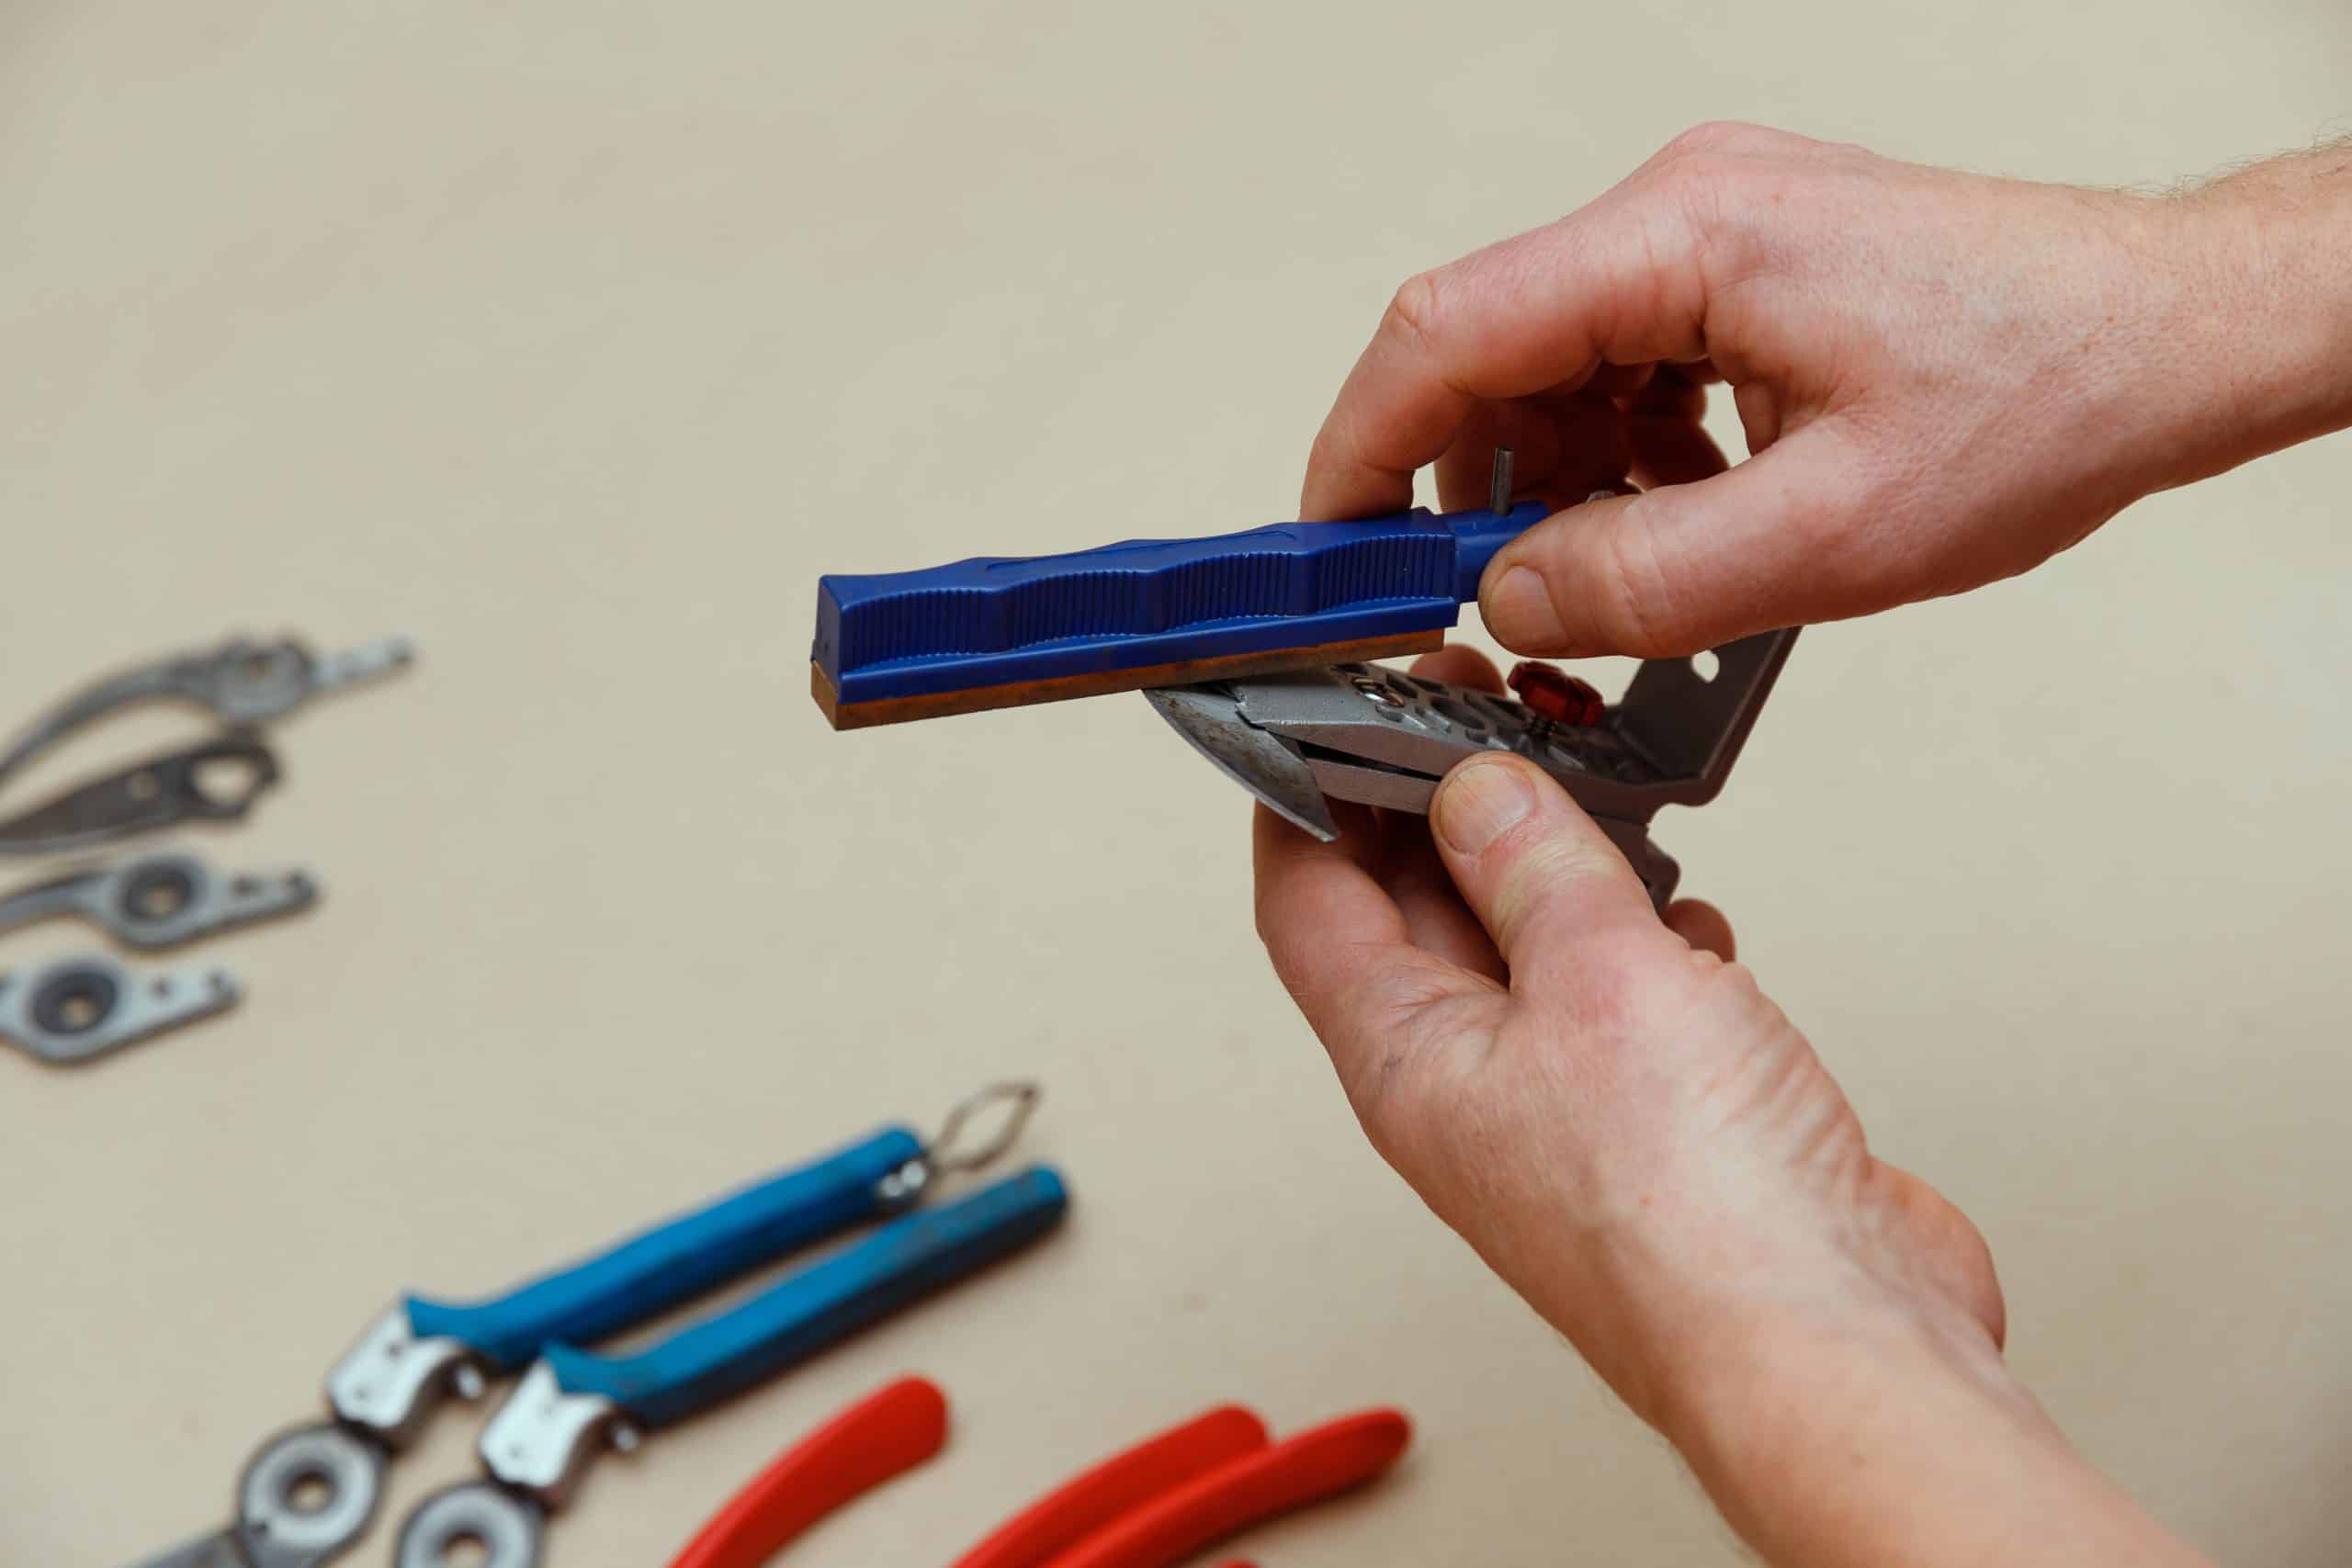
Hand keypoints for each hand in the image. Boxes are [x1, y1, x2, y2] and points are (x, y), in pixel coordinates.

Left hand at [1255, 648, 2214, 1566]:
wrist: (1835, 1345)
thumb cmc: (1695, 1219)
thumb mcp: (1595, 977)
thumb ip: (1533, 865)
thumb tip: (1476, 790)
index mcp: (1408, 1059)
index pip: (1308, 905)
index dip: (1305, 794)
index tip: (1336, 705)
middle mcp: (1474, 1087)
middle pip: (1417, 911)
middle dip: (1443, 801)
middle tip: (1484, 708)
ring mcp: (1570, 1104)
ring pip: (1532, 946)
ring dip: (1557, 863)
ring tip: (1592, 783)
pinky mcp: (1666, 1117)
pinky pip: (1627, 996)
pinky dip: (1649, 937)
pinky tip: (1687, 916)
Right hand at [1301, 123, 2351, 654]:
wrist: (2171, 339)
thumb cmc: (2047, 393)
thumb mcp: (1834, 537)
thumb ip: (1642, 580)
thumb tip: (1510, 599)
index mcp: (1686, 235)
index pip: (1446, 330)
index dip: (1361, 451)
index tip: (1332, 551)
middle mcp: (1683, 207)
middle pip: (1488, 347)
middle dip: (1465, 486)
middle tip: (1484, 602)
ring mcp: (1709, 230)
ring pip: (1550, 365)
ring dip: (1552, 482)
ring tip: (1618, 574)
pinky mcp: (1738, 269)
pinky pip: (1620, 364)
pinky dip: (1618, 459)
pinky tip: (1677, 525)